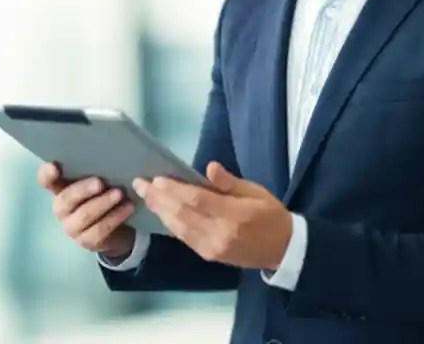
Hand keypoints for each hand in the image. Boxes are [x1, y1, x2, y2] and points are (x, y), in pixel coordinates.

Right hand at [38, 162, 136, 259]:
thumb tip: (108, 154)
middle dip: (83, 190)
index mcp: (60, 189)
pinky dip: (115, 217)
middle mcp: (61, 208)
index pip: (46, 181)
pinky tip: (128, 207)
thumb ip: (95, 170)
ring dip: (103, 203)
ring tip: (120, 193)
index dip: (47, 174)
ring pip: (84, 215)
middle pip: (65, 199)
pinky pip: (100, 229)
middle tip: (100, 182)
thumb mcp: (98, 182)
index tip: (54, 166)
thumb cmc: (103, 196)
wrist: (116, 230)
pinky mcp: (86, 241)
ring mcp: (71, 227)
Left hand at [133, 161, 291, 269]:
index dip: (175, 190)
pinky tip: (161, 212)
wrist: (283, 249)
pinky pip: (184, 238)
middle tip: (140, 184)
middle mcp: (220, 234)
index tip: (157, 179)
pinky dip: (170, 224)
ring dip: (160, 211)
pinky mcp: (209, 255)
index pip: (197, 200)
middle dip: (159, 199)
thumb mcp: (256, 191)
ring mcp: (213, 247)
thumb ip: (230, 182)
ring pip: (179, 227)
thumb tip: (210, 167)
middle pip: (183, 214)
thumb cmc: (270, 214)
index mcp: (235, 215)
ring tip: (145, 196)